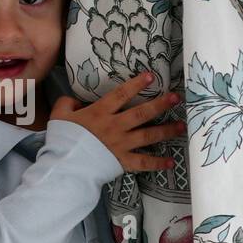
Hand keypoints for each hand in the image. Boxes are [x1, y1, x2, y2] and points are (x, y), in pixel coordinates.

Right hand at [49, 71, 185, 171]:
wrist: (65, 166)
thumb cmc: (62, 140)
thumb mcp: (60, 116)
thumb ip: (68, 103)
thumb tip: (76, 101)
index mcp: (100, 113)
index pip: (121, 94)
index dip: (136, 84)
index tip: (151, 76)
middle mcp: (115, 127)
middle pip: (141, 114)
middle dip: (160, 104)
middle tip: (176, 98)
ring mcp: (121, 145)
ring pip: (148, 136)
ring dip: (166, 130)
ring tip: (182, 125)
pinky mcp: (123, 162)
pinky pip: (143, 163)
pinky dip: (158, 163)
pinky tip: (171, 162)